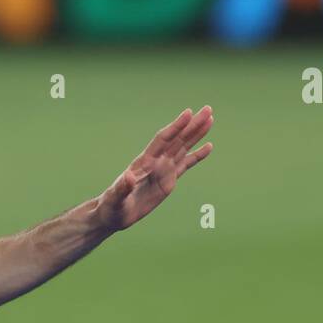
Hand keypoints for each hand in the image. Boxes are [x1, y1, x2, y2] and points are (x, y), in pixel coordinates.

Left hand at [95, 106, 213, 231]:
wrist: (114, 213)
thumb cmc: (112, 205)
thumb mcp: (115, 198)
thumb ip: (122, 188)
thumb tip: (128, 177)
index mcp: (144, 162)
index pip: (163, 140)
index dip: (175, 126)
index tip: (188, 113)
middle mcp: (155, 162)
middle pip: (177, 139)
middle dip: (192, 125)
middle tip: (208, 109)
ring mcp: (163, 170)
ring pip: (183, 147)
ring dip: (196, 134)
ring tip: (210, 119)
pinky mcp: (168, 180)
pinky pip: (186, 164)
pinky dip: (197, 155)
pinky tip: (209, 146)